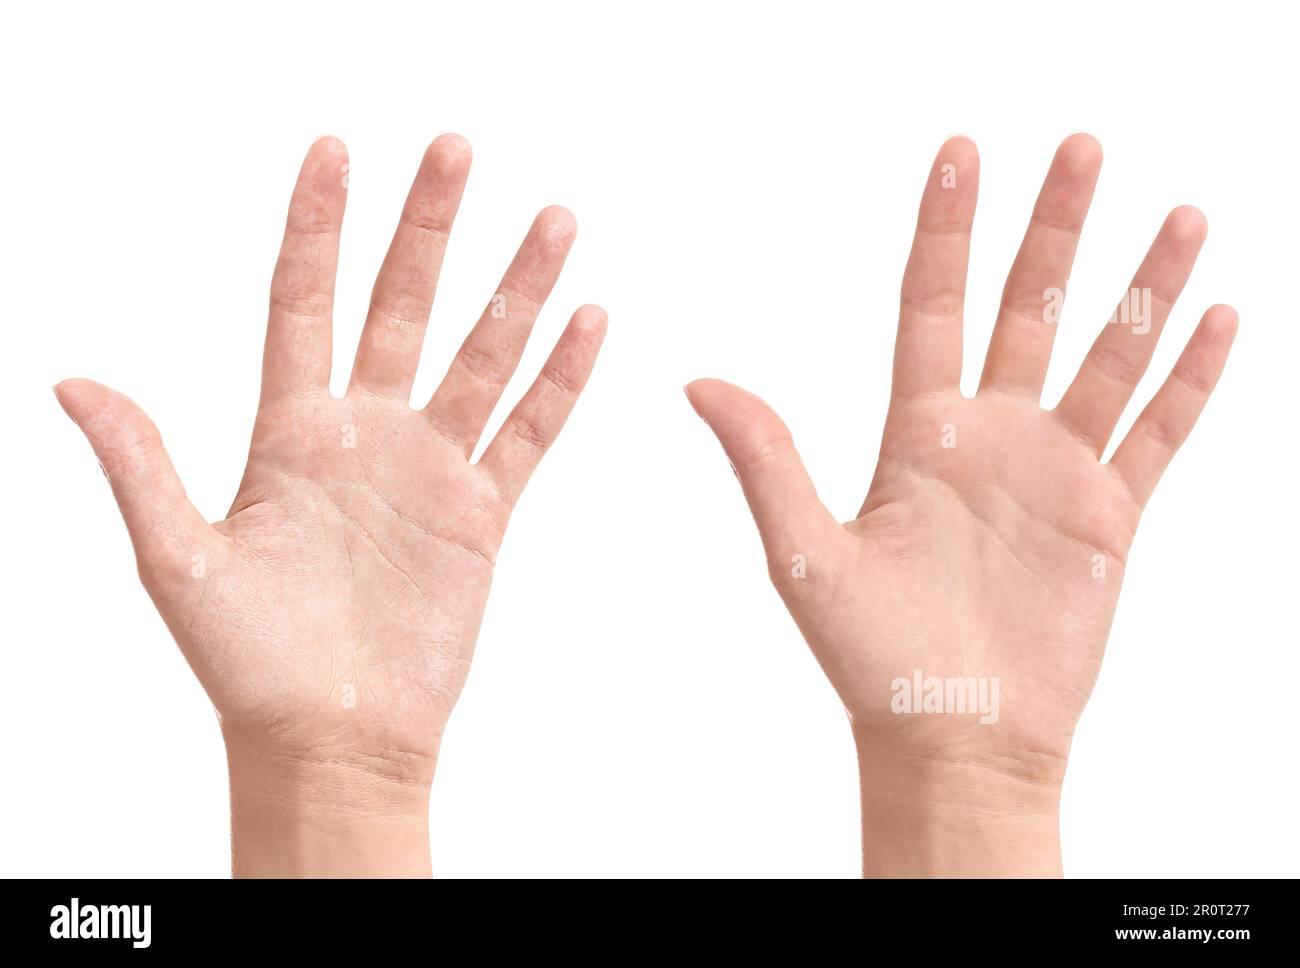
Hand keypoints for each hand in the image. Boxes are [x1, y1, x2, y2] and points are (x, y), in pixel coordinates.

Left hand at [56, 135, 606, 875]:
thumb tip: (73, 382)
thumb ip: (141, 466)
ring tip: (554, 218)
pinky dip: (560, 378)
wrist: (332, 737)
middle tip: (456, 147)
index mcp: (289, 431)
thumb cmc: (248, 662)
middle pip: (401, 305)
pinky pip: (529, 431)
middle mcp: (365, 434)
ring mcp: (430, 468)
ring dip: (516, 288)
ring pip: (481, 356)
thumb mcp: (179, 561)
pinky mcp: (481, 511)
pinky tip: (586, 321)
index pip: (304, 302)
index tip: (335, 151)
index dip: (318, 226)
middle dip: (429, 227)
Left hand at [686, 135, 1235, 876]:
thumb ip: (766, 459)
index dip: (947, 230)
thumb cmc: (871, 658)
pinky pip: (1159, 433)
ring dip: (1144, 286)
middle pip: (1028, 307)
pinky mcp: (1109, 514)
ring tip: (1181, 217)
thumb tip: (696, 379)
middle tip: (1079, 146)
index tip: (961, 154)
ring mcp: (1055, 469)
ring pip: (1107, 355)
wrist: (952, 736)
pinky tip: (1220, 318)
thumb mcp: (806, 552)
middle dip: (1054, 228)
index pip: (932, 304)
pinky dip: (1190, 379)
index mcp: (917, 433)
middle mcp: (989, 436)